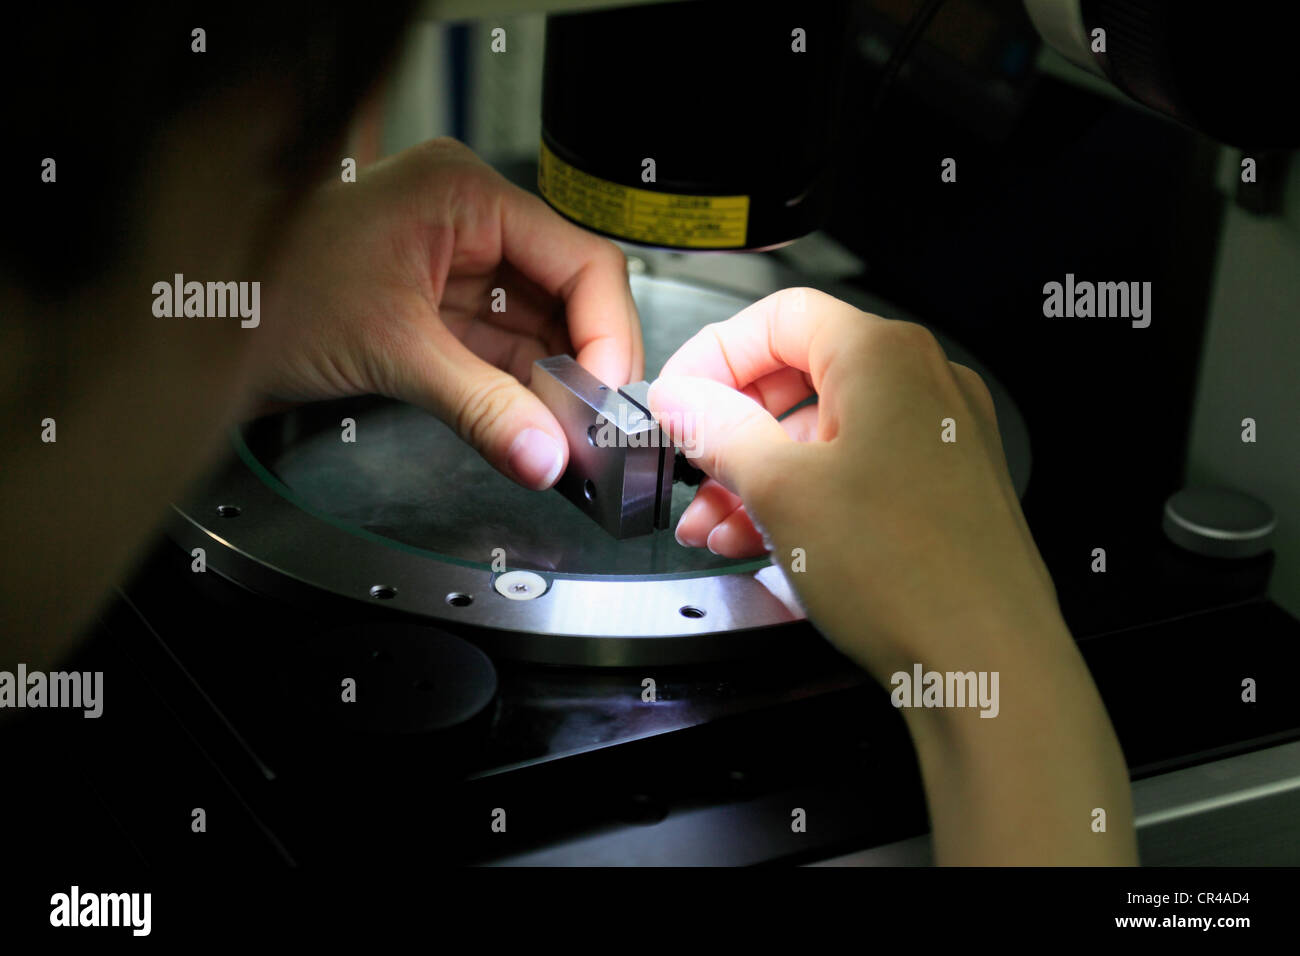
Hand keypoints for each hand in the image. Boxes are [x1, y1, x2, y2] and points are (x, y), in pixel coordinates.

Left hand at [258, 137, 642, 488]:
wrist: (192, 327)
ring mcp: (456, 273)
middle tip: (596, 430)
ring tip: (571, 441)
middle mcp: (470, 226)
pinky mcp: (439, 318)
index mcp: (466, 195)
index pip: (579, 260)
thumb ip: (479, 406)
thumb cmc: (262, 291)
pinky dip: (522, 396)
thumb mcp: (388, 348)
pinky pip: (503, 357)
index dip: (607, 332)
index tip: (612, 397)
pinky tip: (538, 431)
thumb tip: (546, 455)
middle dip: (585, 365)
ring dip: (556, 387)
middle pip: (567, 297)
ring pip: (540, 333)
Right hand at [648, 288, 1135, 863]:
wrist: (987, 663)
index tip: (677, 398)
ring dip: (757, 474)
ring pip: (821, 433)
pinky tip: (760, 539)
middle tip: (690, 474)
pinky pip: (853, 471)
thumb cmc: (907, 574)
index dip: (714, 354)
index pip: (778, 318)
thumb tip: (682, 397)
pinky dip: (802, 496)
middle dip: (729, 431)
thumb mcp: (780, 490)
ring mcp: (937, 437)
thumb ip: (717, 429)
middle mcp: (920, 384)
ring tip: (714, 526)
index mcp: (884, 357)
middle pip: (797, 378)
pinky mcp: (940, 487)